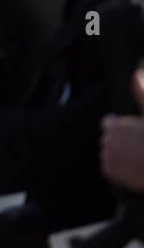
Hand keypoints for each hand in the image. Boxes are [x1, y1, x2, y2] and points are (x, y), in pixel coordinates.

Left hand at [100, 69, 143, 191]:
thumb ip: (142, 93)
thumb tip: (135, 74)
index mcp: (115, 126)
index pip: (108, 123)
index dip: (121, 126)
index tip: (134, 131)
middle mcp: (107, 142)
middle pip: (109, 139)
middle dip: (121, 141)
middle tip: (139, 146)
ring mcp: (107, 158)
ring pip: (109, 154)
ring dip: (120, 155)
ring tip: (138, 157)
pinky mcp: (110, 173)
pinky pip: (110, 169)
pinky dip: (120, 169)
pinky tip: (135, 167)